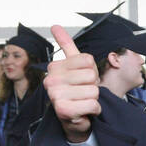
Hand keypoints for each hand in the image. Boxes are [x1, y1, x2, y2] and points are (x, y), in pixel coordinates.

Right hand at [46, 24, 100, 142]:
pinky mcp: (64, 110)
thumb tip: (55, 26)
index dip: (91, 71)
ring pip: (93, 90)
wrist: (73, 119)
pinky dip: (94, 110)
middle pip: (91, 75)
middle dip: (92, 86)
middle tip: (82, 93)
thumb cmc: (76, 92)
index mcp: (55, 67)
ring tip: (82, 101)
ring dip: (93, 99)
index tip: (81, 80)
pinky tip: (84, 111)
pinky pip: (93, 104)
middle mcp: (51, 80)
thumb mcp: (73, 66)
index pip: (88, 60)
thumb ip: (66, 45)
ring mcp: (56, 95)